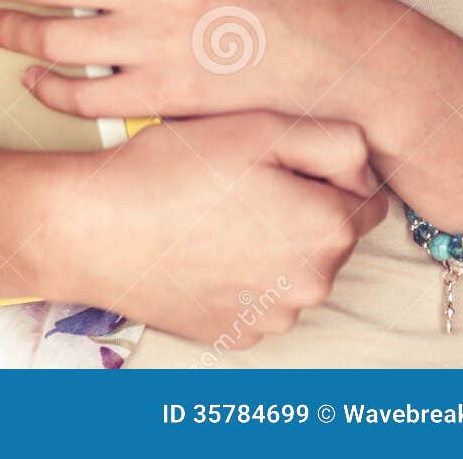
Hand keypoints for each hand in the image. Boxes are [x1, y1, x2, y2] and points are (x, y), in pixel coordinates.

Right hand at [39, 110, 387, 346]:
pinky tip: (206, 244)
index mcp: (327, 230)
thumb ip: (335, 142)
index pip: (365, 196)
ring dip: (275, 240)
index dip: (326, 169)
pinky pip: (262, 297)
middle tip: (244, 177)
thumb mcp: (260, 127)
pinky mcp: (237, 335)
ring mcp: (273, 318)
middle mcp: (312, 286)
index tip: (282, 157)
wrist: (96, 228)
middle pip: (333, 235)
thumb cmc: (173, 170)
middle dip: (304, 204)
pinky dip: (245, 272)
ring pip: (297, 267)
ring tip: (218, 209)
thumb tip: (367, 167)